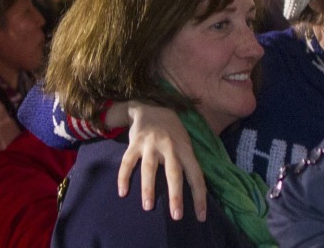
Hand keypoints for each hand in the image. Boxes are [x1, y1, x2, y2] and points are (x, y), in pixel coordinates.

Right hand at [116, 103, 206, 221]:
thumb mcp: (185, 142)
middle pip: (174, 172)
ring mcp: (151, 144)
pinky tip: (122, 192)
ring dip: (148, 188)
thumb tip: (197, 191)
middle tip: (176, 216)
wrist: (149, 108)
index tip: (201, 216)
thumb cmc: (172, 132)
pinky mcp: (135, 142)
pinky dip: (124, 176)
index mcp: (186, 149)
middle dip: (176, 195)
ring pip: (150, 168)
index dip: (200, 196)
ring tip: (148, 207)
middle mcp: (170, 146)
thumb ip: (188, 162)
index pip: (196, 175)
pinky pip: (128, 161)